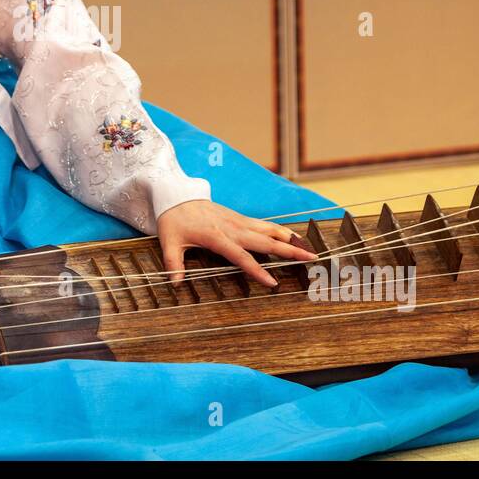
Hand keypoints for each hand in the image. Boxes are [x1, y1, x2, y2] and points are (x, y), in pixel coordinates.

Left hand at [156, 199, 318, 288]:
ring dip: (289, 239)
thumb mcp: (169, 241)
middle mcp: (233, 228)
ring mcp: (239, 221)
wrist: (177, 195)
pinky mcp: (240, 218)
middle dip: (288, 251)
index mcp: (217, 237)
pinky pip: (264, 225)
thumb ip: (174, 262)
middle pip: (265, 242)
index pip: (241, 257)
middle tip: (309, 258)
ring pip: (269, 230)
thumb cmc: (174, 219)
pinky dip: (280, 232)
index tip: (272, 283)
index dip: (257, 271)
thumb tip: (175, 282)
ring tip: (308, 249)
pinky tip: (291, 238)